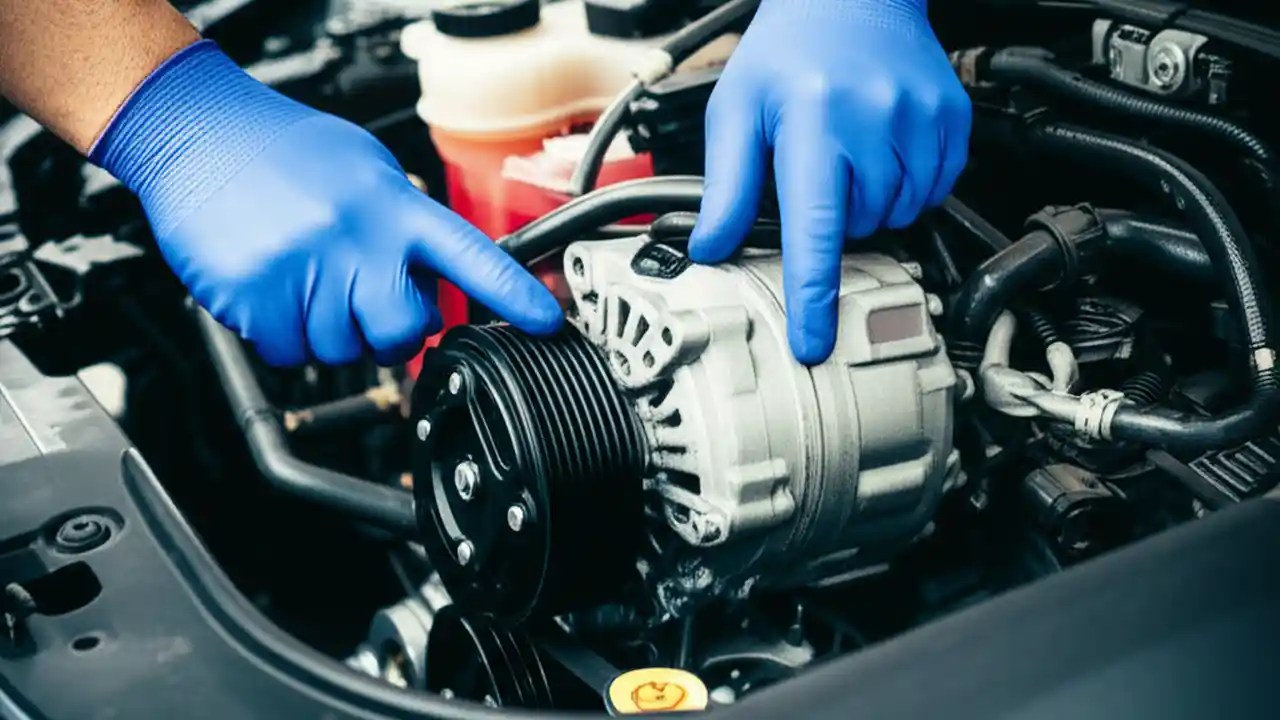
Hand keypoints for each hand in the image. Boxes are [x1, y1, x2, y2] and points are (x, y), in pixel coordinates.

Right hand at [92, 40, 561, 366]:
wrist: (195, 134)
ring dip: (328, 329)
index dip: (513, 294)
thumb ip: (404, 225)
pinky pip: (291, 355)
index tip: (547, 322)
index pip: (471, 256)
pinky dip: (283, 334)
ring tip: (305, 276)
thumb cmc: (283, 153)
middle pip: (404, 331)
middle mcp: (356, 239)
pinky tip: (274, 289)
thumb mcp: (365, 170)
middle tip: (361, 298)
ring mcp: (305, 270)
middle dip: (388, 331)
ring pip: (342, 350)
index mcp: (393, 206)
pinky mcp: (257, 299)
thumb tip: (437, 281)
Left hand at [689, 0, 970, 363]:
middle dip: (834, 217)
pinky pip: (934, 188)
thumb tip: (712, 248)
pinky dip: (908, 185)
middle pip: (858, 227)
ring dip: (871, 204)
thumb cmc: (788, 49)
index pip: (815, 230)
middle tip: (817, 171)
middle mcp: (875, 120)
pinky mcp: (953, 118)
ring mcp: (922, 119)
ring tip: (849, 155)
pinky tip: (884, 150)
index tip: (813, 344)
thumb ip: (727, 185)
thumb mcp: (738, 111)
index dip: (814, 296)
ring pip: (898, 214)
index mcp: (813, 122)